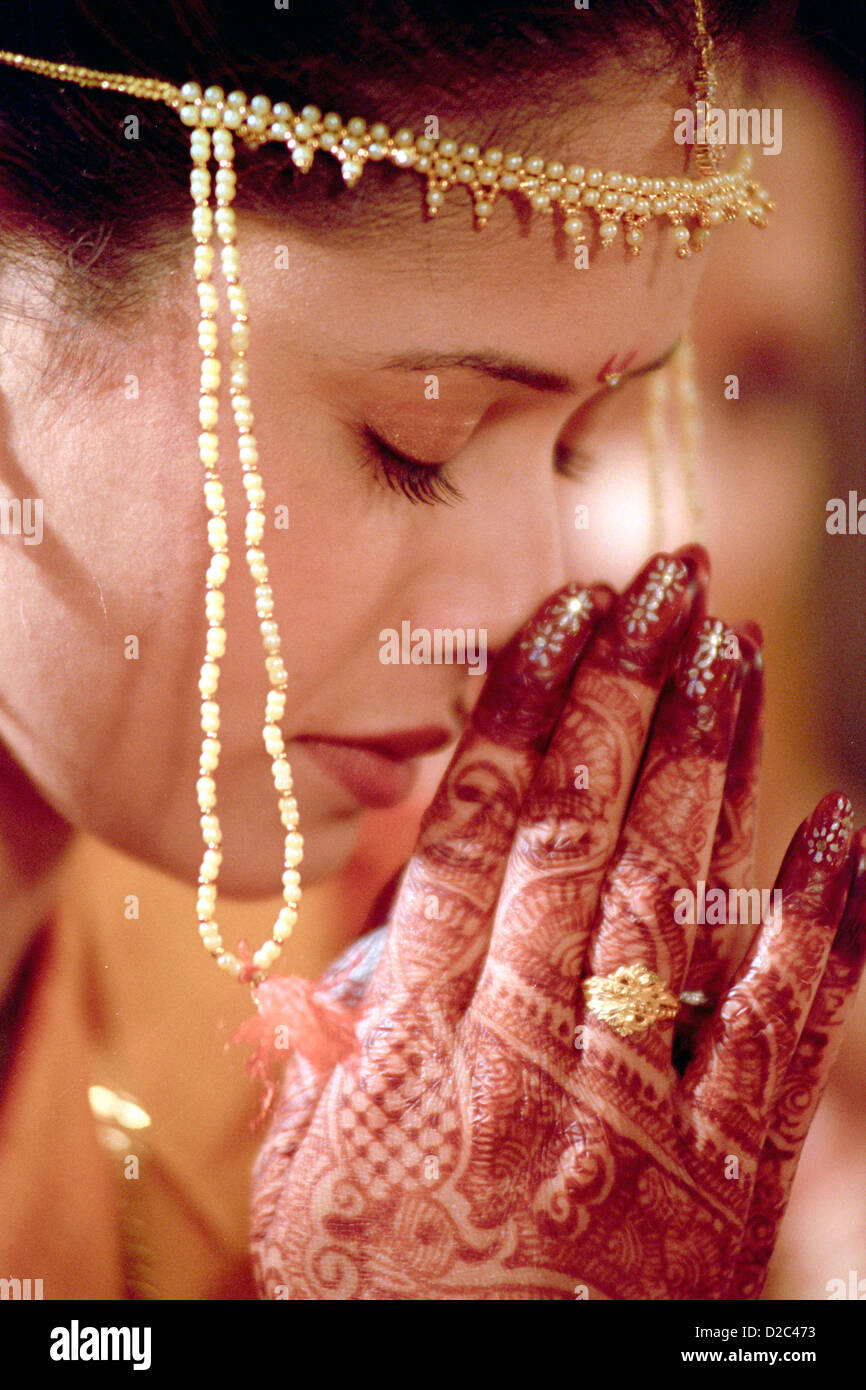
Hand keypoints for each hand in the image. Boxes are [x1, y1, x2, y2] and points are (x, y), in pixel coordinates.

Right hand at [249, 552, 865, 1299]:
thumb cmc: (381, 1308)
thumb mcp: (304, 1184)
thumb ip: (318, 1054)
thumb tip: (343, 949)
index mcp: (409, 1045)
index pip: (465, 833)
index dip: (516, 710)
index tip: (558, 617)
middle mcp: (516, 1055)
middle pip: (570, 833)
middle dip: (619, 693)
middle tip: (663, 584)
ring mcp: (623, 1108)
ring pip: (662, 897)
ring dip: (702, 762)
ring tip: (729, 648)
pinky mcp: (719, 1171)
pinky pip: (772, 1030)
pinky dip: (811, 922)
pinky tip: (839, 822)